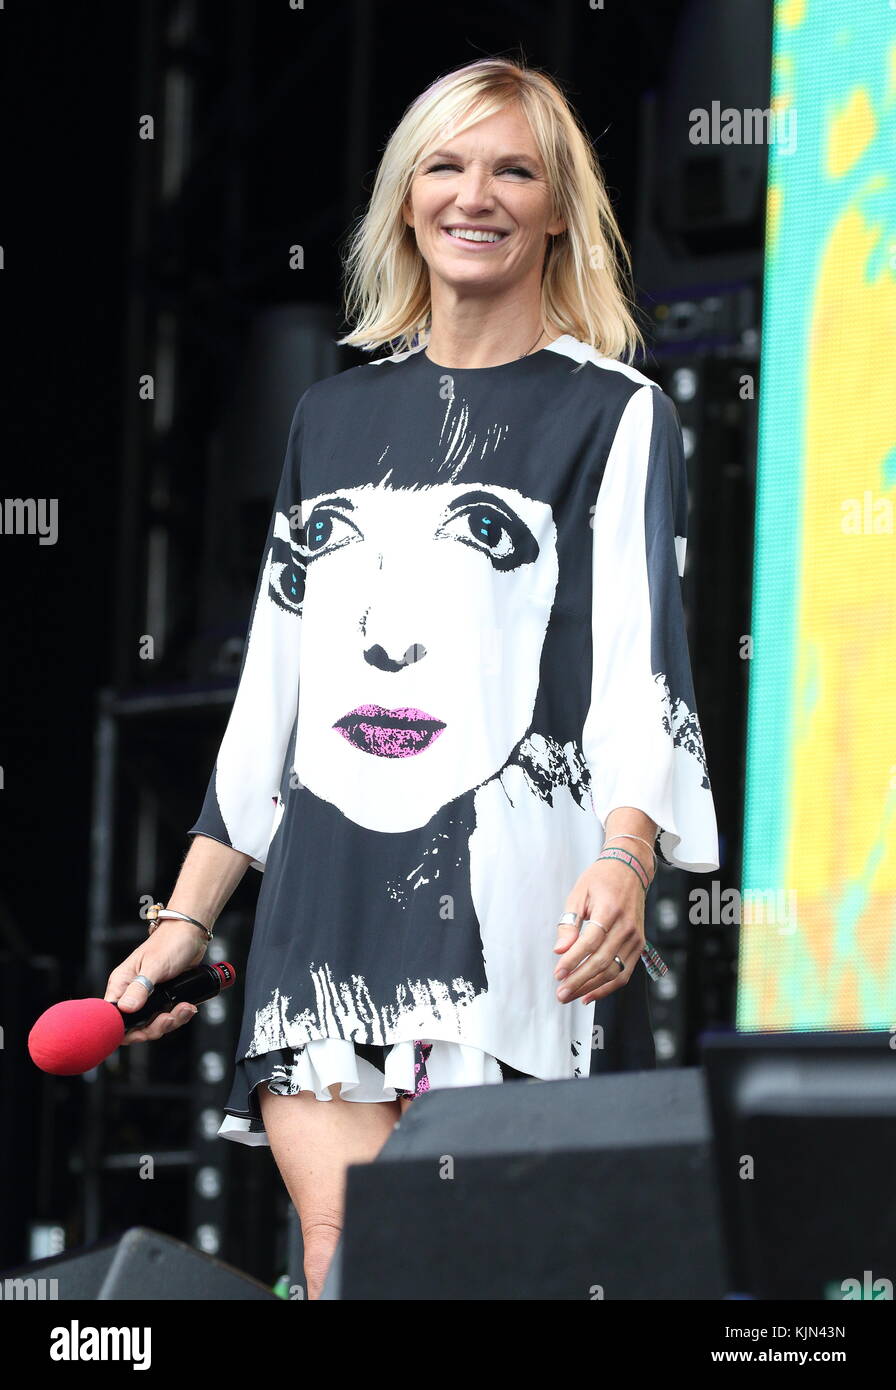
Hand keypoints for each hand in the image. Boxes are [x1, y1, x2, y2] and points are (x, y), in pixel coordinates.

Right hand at [104, 921, 207, 1043]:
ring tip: (184, 1008)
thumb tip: (126, 1009)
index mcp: (121, 984)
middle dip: (154, 1027)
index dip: (125, 1030)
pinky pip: (167, 1015)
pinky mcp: (164, 997)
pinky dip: (178, 1015)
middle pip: (135, 1026)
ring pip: (153, 1023)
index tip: (142, 1030)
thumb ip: (140, 988)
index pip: (112, 1017)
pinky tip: (188, 1007)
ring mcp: (148, 997)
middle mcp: (132, 992)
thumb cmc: (170, 942)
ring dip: (171, 1020)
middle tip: (169, 1017)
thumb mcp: (154, 965)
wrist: (191, 933)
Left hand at [552, 856, 647, 1003]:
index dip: (573, 960)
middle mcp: (626, 926)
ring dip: (591, 988)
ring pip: (614, 972)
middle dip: (579, 980)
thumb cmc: (602, 879)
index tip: (558, 973)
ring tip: (571, 996)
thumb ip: (569, 923)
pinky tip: (589, 994)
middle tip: (561, 993)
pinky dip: (607, 987)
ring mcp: (635, 938)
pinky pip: (624, 973)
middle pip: (602, 961)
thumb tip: (560, 950)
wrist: (630, 869)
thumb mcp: (579, 894)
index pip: (590, 941)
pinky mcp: (638, 945)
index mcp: (609, 909)